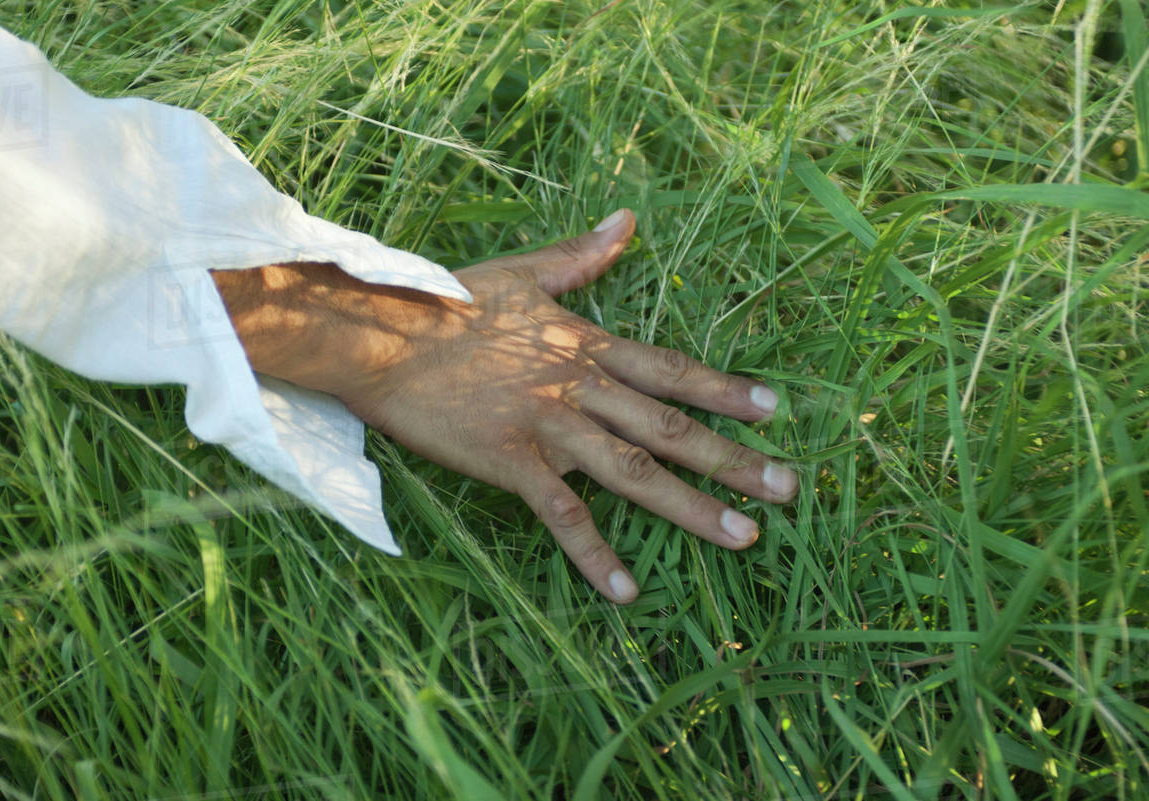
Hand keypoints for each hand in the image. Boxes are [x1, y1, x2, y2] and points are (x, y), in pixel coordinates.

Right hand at [211, 209, 797, 602]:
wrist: (382, 334)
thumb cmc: (447, 301)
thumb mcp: (525, 273)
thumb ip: (582, 255)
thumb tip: (628, 219)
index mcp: (587, 345)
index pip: (672, 371)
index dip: (726, 390)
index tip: (775, 409)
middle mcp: (581, 387)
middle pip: (671, 428)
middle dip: (734, 459)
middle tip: (788, 489)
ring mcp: (549, 426)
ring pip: (634, 472)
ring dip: (692, 507)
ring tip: (743, 536)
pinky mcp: (510, 461)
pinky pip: (562, 514)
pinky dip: (595, 554)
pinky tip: (626, 592)